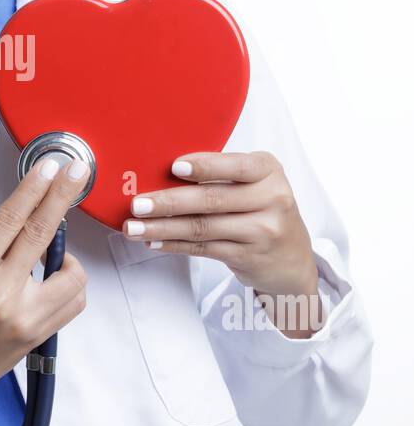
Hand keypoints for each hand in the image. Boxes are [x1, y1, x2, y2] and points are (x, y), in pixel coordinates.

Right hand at [0, 157, 89, 417]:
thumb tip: (17, 228)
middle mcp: (0, 293)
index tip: (51, 166)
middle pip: (42, 234)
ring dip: (65, 257)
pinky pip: (72, 304)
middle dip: (63, 195)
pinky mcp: (36, 337)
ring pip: (72, 275)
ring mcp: (23, 318)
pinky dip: (67, 286)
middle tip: (78, 171)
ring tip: (49, 258)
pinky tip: (50, 283)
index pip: (10, 218)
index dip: (34, 188)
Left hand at [123, 150, 322, 336]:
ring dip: (163, 227)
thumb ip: (222, 175)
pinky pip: (203, 248)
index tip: (174, 167)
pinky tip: (153, 240)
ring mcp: (262, 231)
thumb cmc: (263, 209)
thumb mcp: (255, 184)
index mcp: (269, 171)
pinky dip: (174, 244)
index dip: (204, 167)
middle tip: (138, 204)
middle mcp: (272, 199)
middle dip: (169, 202)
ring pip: (203, 228)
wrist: (292, 259)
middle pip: (212, 200)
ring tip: (134, 226)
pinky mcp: (248, 257)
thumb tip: (162, 170)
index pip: (235, 166)